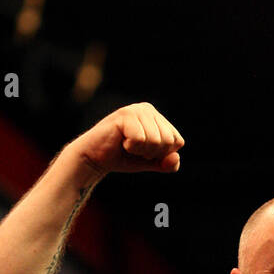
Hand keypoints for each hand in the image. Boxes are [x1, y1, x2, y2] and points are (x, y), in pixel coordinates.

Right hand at [69, 102, 183, 176]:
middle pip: (168, 141)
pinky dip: (131, 147)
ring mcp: (136, 110)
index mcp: (157, 118)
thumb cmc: (123, 158)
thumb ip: (167, 164)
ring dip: (140, 151)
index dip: (162, 154)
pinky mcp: (124, 115)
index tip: (145, 152)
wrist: (96, 158)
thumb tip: (176, 157)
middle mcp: (148, 109)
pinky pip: (140, 139)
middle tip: (135, 149)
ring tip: (127, 145)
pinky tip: (120, 141)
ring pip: (155, 141)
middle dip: (152, 153)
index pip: (177, 142)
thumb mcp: (150, 163)